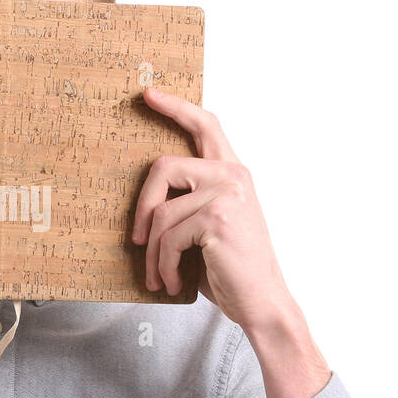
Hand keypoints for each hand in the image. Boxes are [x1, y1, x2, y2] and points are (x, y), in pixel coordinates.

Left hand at [132, 87, 329, 397]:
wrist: (262, 303)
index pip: (206, 126)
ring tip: (159, 276)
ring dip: (152, 252)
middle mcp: (233, 176)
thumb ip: (191, 200)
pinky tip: (170, 282)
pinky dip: (163, 265)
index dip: (176, 107)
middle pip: (162, 168)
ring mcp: (226, 195)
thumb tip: (147, 195)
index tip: (148, 94)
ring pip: (160, 213)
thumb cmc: (232, 269)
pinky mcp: (217, 219)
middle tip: (135, 240)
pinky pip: (168, 238)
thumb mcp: (211, 226)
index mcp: (232, 173)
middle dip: (140, 207)